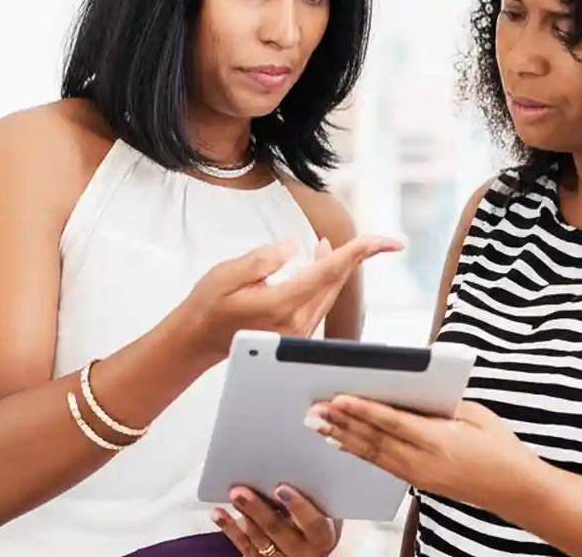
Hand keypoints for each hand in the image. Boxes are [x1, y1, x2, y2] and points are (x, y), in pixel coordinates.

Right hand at [177, 236, 401, 359]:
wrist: (197, 341)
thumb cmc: (208, 306)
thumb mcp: (227, 273)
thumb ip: (263, 259)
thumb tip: (294, 247)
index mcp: (281, 305)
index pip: (329, 272)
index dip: (359, 252)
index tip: (384, 241)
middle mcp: (296, 322)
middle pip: (337, 282)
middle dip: (360, 258)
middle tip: (383, 240)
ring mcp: (298, 332)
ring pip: (330, 292)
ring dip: (341, 267)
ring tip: (348, 246)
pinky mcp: (297, 334)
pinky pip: (321, 302)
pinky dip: (327, 280)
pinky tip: (324, 262)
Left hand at [212, 485, 336, 556]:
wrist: (306, 554)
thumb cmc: (315, 523)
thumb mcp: (326, 512)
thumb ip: (317, 493)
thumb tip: (312, 448)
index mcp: (323, 538)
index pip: (314, 524)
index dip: (299, 507)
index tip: (281, 488)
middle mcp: (303, 552)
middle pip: (280, 531)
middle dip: (259, 510)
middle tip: (243, 490)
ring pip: (260, 539)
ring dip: (245, 515)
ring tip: (233, 494)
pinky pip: (244, 547)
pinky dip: (230, 529)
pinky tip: (218, 514)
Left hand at [309, 397, 535, 509]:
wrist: (515, 490)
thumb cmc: (500, 447)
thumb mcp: (475, 414)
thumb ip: (441, 404)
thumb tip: (410, 391)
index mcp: (439, 440)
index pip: (392, 422)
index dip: (362, 410)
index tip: (338, 398)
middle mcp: (423, 461)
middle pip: (374, 439)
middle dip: (341, 423)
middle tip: (314, 410)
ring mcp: (418, 475)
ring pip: (372, 454)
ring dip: (343, 438)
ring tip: (318, 425)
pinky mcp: (417, 482)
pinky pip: (381, 464)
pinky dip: (358, 452)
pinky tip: (341, 443)